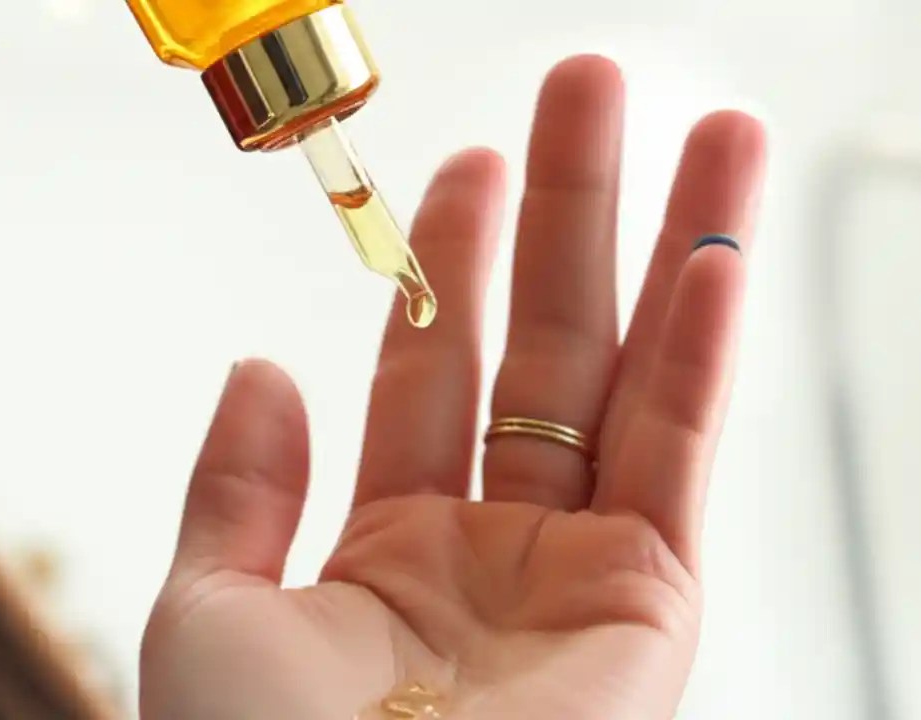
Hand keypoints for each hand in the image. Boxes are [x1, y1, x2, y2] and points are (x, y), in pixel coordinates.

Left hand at [140, 55, 765, 719]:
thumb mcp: (208, 612)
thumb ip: (238, 486)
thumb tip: (258, 365)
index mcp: (391, 550)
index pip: (430, 371)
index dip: (447, 262)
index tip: (462, 166)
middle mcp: (496, 550)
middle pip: (542, 347)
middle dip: (569, 215)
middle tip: (588, 93)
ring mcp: (579, 572)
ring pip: (633, 380)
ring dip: (670, 249)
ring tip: (702, 129)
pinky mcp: (652, 610)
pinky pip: (683, 459)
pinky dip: (703, 351)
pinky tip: (712, 255)